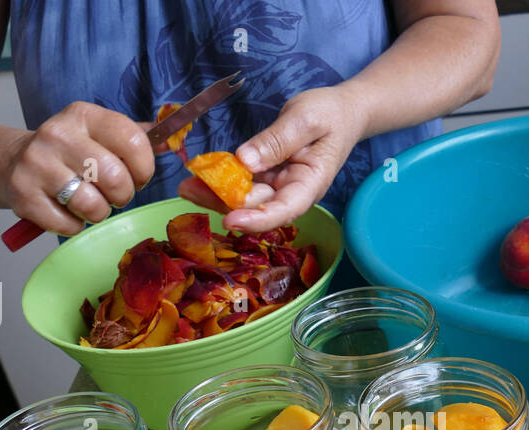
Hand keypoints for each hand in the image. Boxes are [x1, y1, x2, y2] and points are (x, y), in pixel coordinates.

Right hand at [0, 101, 155, 235]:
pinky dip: (73, 226)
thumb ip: (134, 137)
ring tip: (87, 202)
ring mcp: (37, 164)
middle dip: (122, 196)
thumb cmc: (68, 154)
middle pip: (115, 178)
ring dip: (97, 213)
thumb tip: (170, 141)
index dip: (144, 168)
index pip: (133, 141)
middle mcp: (58, 134)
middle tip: (112, 195)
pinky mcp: (23, 195)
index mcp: (84, 115)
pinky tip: (65, 211)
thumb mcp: (98, 134)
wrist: (10, 162)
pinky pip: (68, 225)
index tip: (137, 177)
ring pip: (92, 206)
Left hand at [177, 86, 365, 231]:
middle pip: (257, 206)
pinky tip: (200, 174)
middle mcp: (292, 191)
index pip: (285, 209)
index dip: (258, 218)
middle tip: (189, 190)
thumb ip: (277, 140)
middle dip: (223, 202)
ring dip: (215, 193)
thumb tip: (244, 161)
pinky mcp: (266, 174)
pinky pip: (242, 181)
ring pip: (245, 196)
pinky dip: (222, 178)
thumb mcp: (306, 119)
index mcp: (310, 184)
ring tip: (186, 185)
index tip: (231, 220)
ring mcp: (278, 184)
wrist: (342, 111)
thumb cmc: (330, 114)